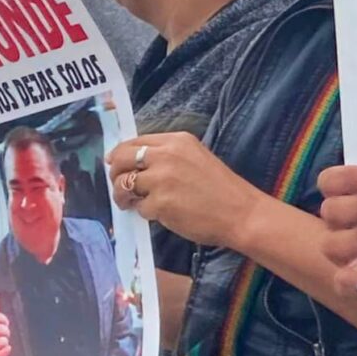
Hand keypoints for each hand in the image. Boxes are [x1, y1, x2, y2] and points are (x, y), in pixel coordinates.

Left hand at [110, 132, 257, 247]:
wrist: (241, 213)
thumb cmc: (221, 189)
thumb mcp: (196, 158)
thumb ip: (167, 156)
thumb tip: (133, 163)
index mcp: (177, 141)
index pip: (135, 142)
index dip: (120, 154)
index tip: (115, 164)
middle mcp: (166, 155)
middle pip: (122, 158)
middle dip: (115, 173)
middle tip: (119, 186)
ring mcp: (162, 179)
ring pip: (125, 184)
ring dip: (123, 196)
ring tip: (130, 203)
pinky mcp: (160, 203)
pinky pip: (139, 207)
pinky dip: (145, 212)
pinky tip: (160, 214)